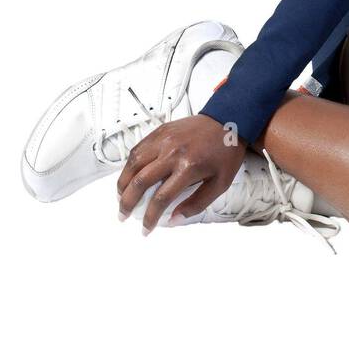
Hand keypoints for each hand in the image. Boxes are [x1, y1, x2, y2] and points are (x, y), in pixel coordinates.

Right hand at [116, 114, 247, 234]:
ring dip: (123, 183)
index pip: (161, 198)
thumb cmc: (225, 153)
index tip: (145, 228)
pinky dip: (129, 165)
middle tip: (123, 215)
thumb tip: (173, 220)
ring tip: (121, 197)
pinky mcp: (160, 131)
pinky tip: (129, 176)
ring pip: (134, 163)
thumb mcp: (219, 183)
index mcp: (188, 167)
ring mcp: (164, 139)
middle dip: (127, 202)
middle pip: (140, 181)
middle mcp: (172, 152)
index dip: (150, 217)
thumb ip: (196, 204)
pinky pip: (138, 149)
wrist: (228, 120)